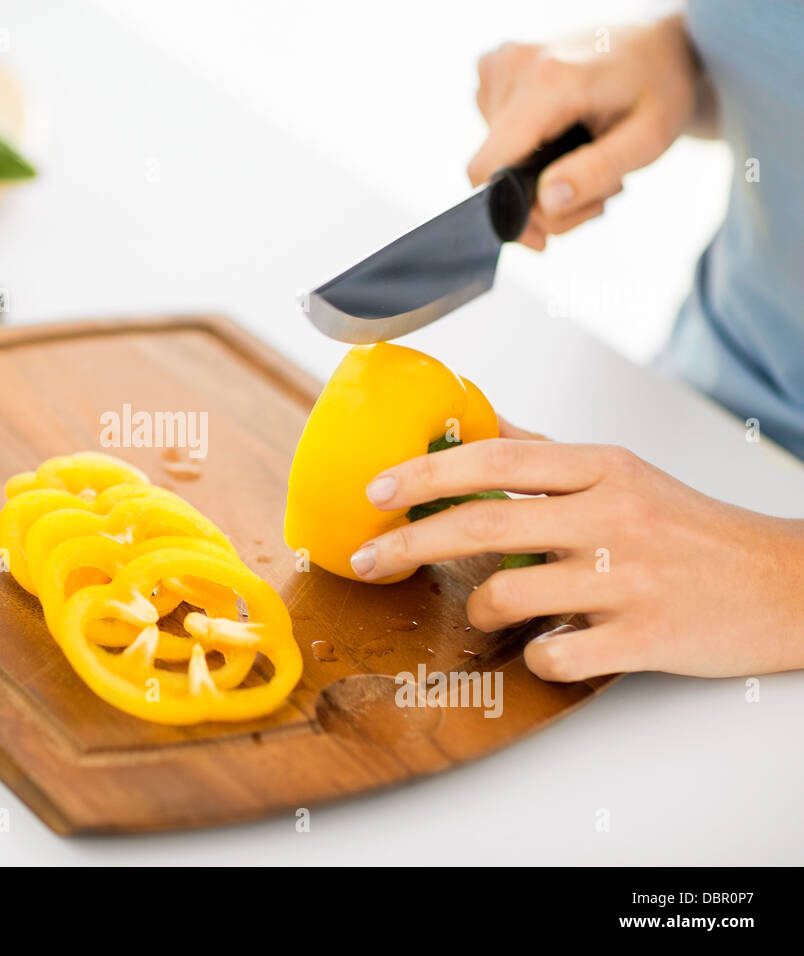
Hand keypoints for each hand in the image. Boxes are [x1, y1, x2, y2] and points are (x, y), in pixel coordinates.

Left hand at [350, 420, 803, 681]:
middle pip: (481, 522)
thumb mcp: (621, 472)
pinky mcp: (643, 639)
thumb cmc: (688, 528)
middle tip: (366, 560)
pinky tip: (549, 645)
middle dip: (408, 542)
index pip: (495, 457)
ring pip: (506, 595)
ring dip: (478, 610)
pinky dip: (535, 657)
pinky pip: (553, 656)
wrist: (782, 584)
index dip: (425, 472)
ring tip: (490, 612)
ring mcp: (628, 580)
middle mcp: (613, 517)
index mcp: (603, 468)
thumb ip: (545, 452)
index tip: (376, 490)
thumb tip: (475, 421)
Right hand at [468, 15, 706, 248]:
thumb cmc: (661, 86)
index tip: (541, 239)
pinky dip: (526, 151)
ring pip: (493, 156)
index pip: (488, 168)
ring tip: (588, 162)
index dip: (507, 214)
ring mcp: (499, 64)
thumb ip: (597, 172)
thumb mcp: (650, 137)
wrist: (660, 41)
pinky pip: (495, 133)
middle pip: (494, 169)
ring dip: (536, 177)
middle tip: (594, 196)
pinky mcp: (495, 69)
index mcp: (549, 81)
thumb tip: (545, 204)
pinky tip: (563, 141)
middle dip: (540, 200)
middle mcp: (513, 66)